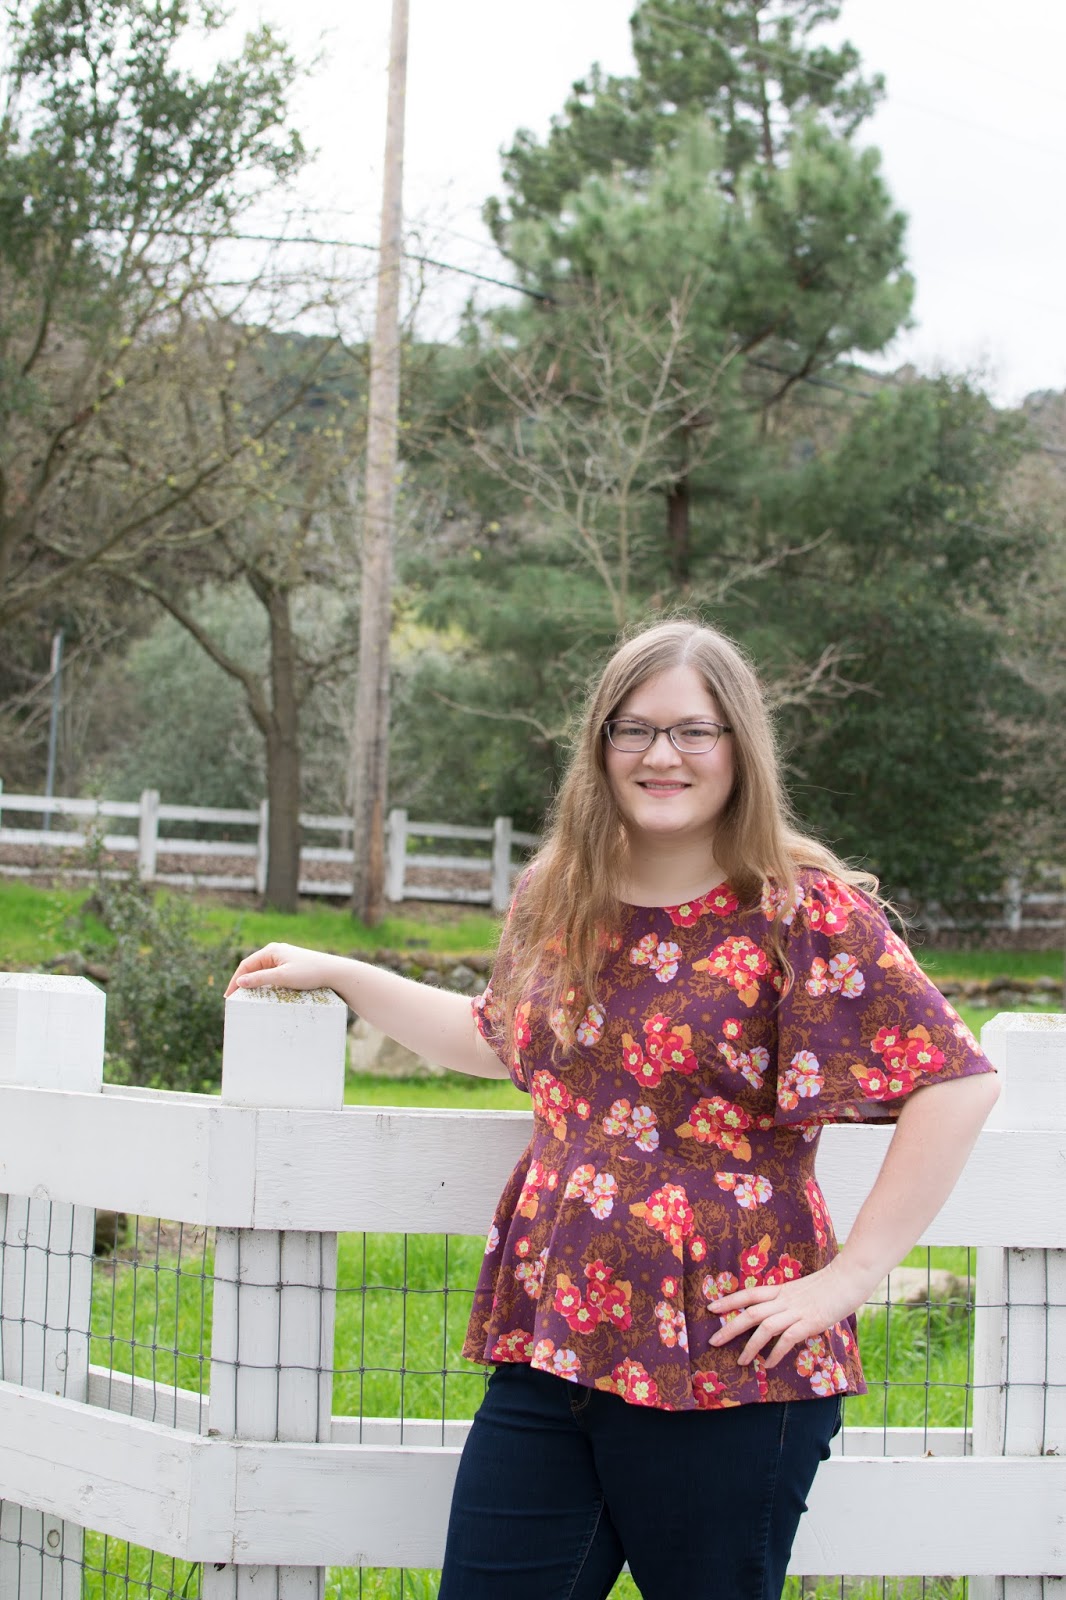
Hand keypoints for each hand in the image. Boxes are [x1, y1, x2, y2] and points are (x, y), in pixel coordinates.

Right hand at [224, 943, 339, 998]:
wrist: (334, 972)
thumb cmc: (309, 972)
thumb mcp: (283, 977)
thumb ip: (260, 979)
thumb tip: (240, 981)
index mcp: (271, 951)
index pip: (246, 965)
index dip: (235, 980)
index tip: (228, 996)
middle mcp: (276, 952)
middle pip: (253, 968)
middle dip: (243, 982)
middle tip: (235, 999)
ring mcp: (284, 958)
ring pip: (263, 971)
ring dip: (254, 983)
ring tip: (246, 998)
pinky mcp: (291, 966)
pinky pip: (272, 974)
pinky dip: (265, 983)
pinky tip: (264, 993)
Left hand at [707, 1258, 870, 1368]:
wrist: (849, 1278)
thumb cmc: (830, 1285)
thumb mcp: (804, 1291)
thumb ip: (790, 1302)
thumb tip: (779, 1317)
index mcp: (782, 1290)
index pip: (749, 1294)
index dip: (729, 1300)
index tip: (711, 1308)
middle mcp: (784, 1299)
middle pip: (751, 1312)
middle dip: (730, 1327)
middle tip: (714, 1341)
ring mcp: (797, 1311)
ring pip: (765, 1327)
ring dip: (750, 1345)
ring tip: (741, 1362)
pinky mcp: (810, 1322)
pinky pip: (787, 1338)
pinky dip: (776, 1352)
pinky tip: (769, 1364)